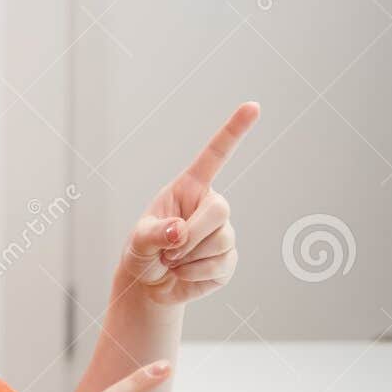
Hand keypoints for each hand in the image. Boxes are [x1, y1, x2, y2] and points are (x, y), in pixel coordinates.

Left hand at [119, 101, 259, 307]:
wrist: (148, 285)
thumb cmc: (142, 253)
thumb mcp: (138, 240)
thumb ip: (155, 234)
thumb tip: (179, 233)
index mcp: (189, 188)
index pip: (215, 155)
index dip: (234, 131)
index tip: (253, 106)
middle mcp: (210, 205)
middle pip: (221, 210)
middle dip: (192, 235)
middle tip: (168, 251)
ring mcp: (223, 233)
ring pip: (222, 242)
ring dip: (188, 258)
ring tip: (171, 262)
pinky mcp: (229, 260)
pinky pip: (220, 266)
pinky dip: (195, 276)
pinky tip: (182, 275)